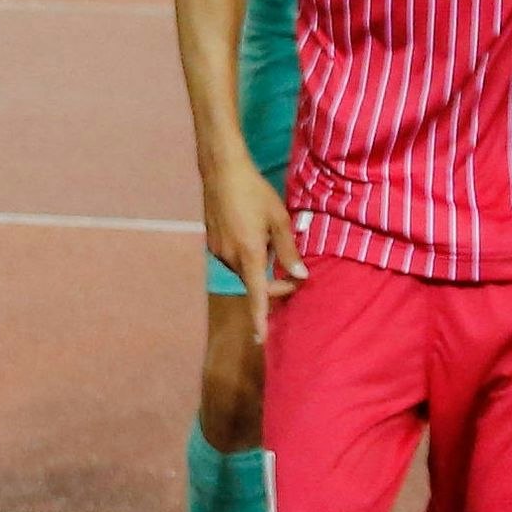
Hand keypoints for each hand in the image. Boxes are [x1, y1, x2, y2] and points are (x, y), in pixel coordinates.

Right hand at [201, 159, 305, 333]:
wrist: (221, 171)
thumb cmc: (255, 192)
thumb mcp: (279, 219)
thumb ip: (288, 250)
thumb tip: (299, 275)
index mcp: (250, 254)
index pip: (256, 295)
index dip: (260, 319)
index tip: (260, 339)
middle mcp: (230, 257)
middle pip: (253, 282)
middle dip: (272, 283)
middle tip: (293, 272)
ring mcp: (218, 250)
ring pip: (243, 269)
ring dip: (258, 265)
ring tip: (267, 238)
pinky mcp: (212, 241)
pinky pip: (233, 257)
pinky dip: (246, 254)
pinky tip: (250, 231)